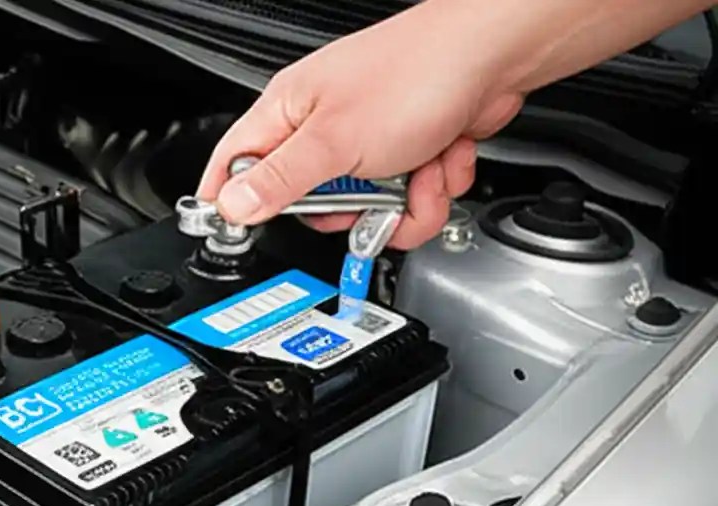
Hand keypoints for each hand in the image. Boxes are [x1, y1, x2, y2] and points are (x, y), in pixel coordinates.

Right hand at [196, 3, 524, 249]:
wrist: (494, 55)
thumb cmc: (415, 73)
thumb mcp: (333, 142)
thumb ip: (279, 181)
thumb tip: (232, 206)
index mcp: (289, 112)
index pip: (235, 163)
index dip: (231, 200)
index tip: (240, 229)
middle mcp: (324, 125)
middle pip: (310, 203)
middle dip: (348, 213)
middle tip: (361, 199)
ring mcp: (368, 138)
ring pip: (367, 208)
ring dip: (402, 204)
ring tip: (417, 175)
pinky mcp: (408, 149)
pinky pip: (407, 198)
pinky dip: (432, 187)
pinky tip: (441, 160)